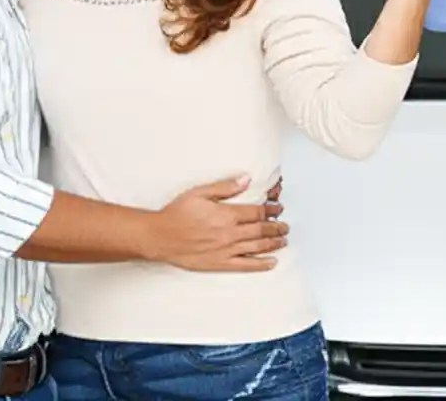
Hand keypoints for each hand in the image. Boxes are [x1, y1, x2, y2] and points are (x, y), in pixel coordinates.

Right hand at [147, 175, 288, 271]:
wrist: (160, 237)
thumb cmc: (177, 213)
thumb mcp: (199, 193)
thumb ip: (225, 187)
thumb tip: (246, 179)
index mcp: (226, 214)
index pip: (256, 212)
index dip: (270, 210)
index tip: (278, 208)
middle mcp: (229, 233)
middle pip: (260, 230)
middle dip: (276, 227)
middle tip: (285, 225)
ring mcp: (226, 250)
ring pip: (257, 246)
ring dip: (273, 243)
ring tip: (284, 240)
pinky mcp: (220, 263)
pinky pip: (246, 265)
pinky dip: (261, 264)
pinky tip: (272, 262)